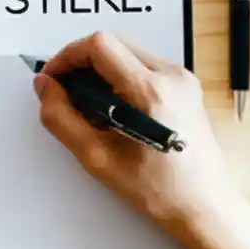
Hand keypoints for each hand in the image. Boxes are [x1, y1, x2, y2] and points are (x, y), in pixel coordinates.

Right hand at [34, 32, 230, 230]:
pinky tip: (116, 109)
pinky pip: (144, 65)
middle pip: (113, 43)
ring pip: (127, 52)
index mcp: (151, 91)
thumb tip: (46, 88)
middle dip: (82, 62)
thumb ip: (62, 118)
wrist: (203, 205)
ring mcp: (182, 79)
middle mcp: (172, 76)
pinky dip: (121, 77)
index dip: (67, 56)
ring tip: (92, 107)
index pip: (99, 45)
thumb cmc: (161, 190)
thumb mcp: (97, 158)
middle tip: (67, 92)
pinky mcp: (186, 86)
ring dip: (101, 70)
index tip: (54, 77)